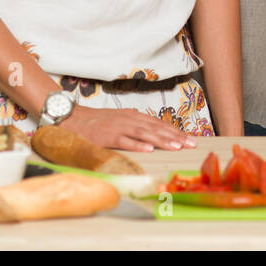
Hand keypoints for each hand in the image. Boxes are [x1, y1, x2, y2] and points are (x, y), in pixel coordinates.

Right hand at [61, 105, 196, 153]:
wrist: (73, 118)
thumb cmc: (98, 122)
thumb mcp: (121, 120)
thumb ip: (137, 127)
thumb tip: (154, 136)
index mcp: (134, 116)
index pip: (159, 124)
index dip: (176, 131)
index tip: (191, 139)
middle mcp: (130, 119)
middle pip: (156, 128)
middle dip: (175, 136)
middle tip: (191, 144)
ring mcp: (119, 127)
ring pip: (145, 134)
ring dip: (161, 140)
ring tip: (176, 146)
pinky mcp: (107, 136)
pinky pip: (125, 140)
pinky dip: (137, 145)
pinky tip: (148, 149)